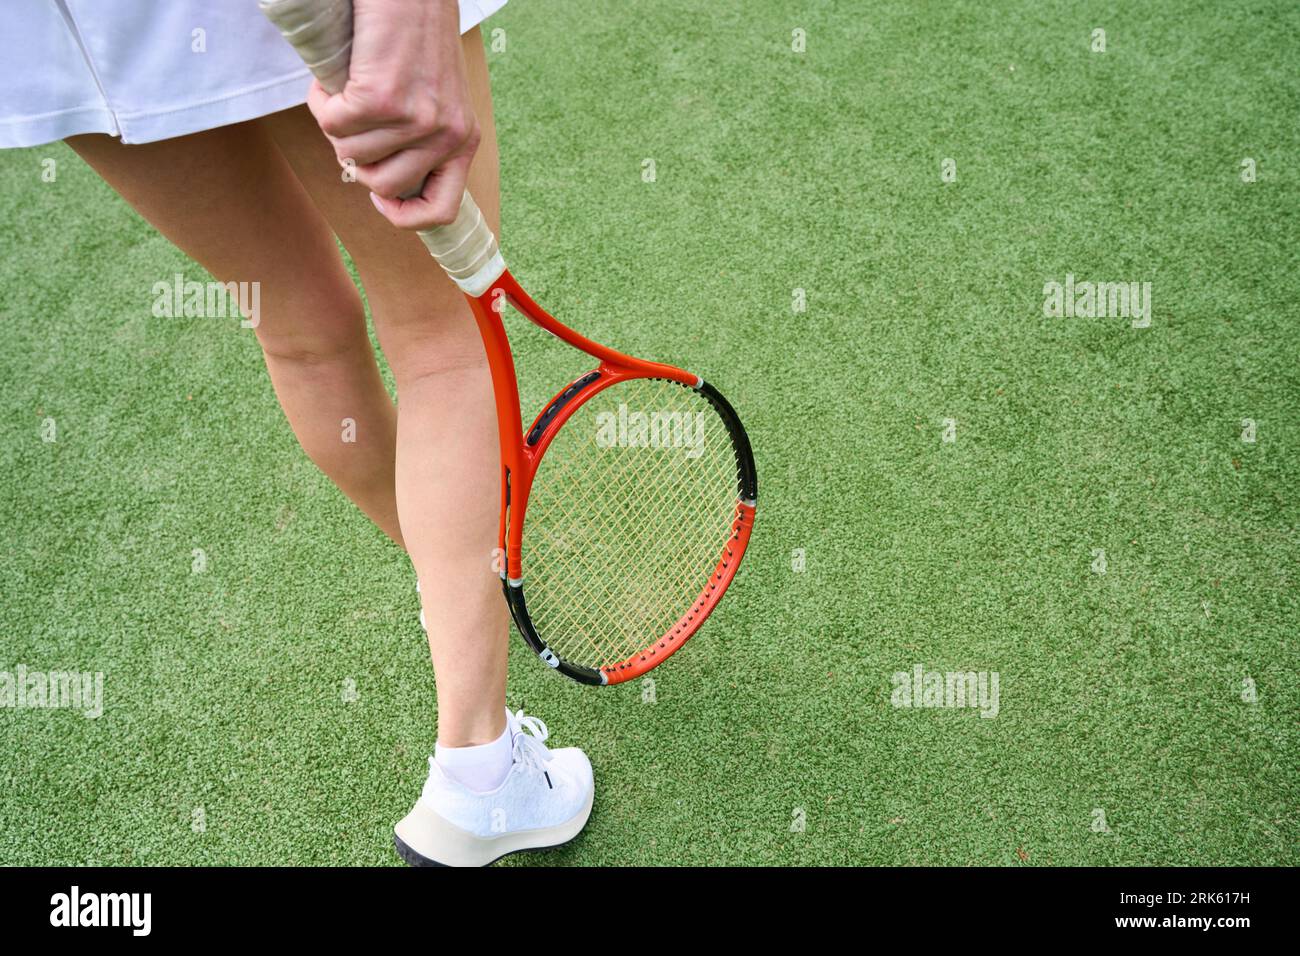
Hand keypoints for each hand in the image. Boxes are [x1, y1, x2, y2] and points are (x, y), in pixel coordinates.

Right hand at [307, 0, 477, 229]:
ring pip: (352, 153)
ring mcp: (415, 119)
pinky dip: (321, 101)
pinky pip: (333, 122)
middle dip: (354, 159)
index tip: (379, 197)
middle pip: (382, 184)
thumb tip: (377, 181)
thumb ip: (422, 140)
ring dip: (334, 125)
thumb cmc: (416, 39)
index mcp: (463, 140)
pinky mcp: (382, 98)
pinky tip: (330, 81)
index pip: (442, 210)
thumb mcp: (437, 98)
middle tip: (349, 124)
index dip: (404, 215)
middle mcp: (445, 135)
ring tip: (342, 93)